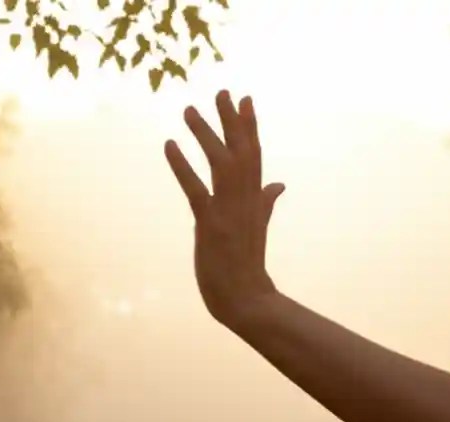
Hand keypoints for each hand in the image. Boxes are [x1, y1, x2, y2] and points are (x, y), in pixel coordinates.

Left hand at [164, 91, 286, 330]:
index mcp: (255, 201)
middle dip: (231, 121)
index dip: (249, 127)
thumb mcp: (257, 229)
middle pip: (240, 153)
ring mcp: (228, 213)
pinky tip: (170, 144)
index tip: (245, 99)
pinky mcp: (210, 226)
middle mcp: (245, 202)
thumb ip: (266, 203)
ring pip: (220, 165)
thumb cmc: (248, 268)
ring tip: (189, 109)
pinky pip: (195, 190)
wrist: (248, 302)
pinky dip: (182, 166)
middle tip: (222, 91)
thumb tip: (279, 184)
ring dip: (205, 135)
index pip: (254, 156)